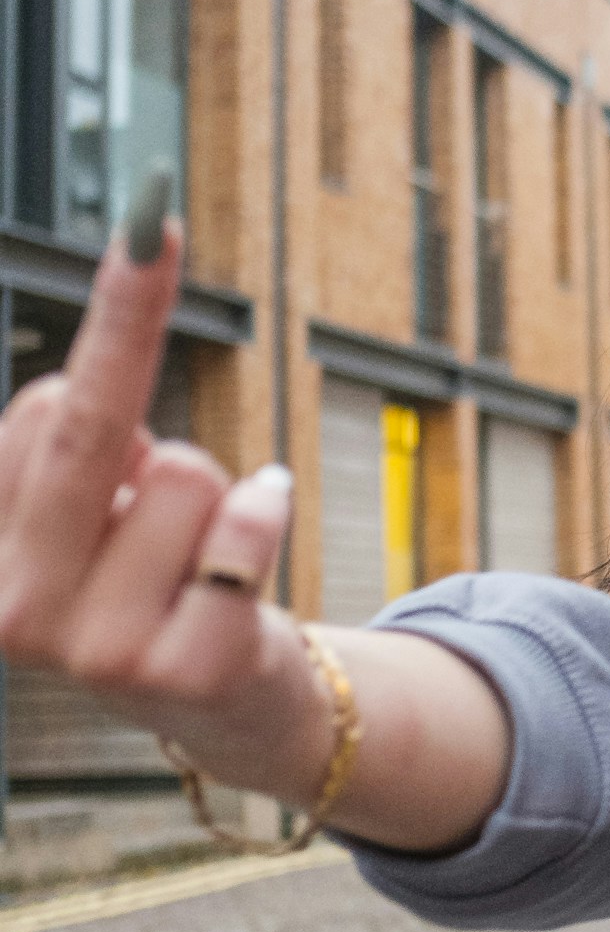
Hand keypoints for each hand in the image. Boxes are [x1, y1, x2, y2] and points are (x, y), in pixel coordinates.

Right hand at [0, 212, 330, 799]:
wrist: (216, 703)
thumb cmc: (144, 579)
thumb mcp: (82, 510)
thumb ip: (73, 433)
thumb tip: (130, 279)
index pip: (41, 409)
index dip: (114, 314)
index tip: (146, 228)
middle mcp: (13, 606)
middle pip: (88, 426)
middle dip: (134, 317)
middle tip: (155, 238)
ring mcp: (92, 648)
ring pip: (183, 473)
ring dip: (209, 493)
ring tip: (190, 553)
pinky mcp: (177, 670)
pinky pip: (243, 530)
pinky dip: (263, 514)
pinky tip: (242, 562)